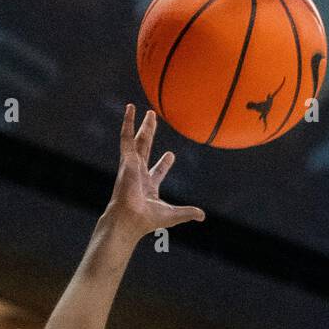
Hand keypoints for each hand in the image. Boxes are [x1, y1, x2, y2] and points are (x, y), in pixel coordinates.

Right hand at [108, 105, 204, 238]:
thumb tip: (202, 216)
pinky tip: (130, 108)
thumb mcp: (173, 215)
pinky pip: (126, 137)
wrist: (130, 218)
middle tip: (153, 121)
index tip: (170, 155)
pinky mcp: (127, 159)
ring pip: (137, 140)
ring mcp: (131, 165)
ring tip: (148, 112)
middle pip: (145, 149)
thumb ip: (187, 212)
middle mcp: (138, 174)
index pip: (157, 172)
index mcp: (148, 186)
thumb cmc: (147, 220)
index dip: (164, 164)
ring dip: (142, 126)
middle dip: (149, 135)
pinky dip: (128, 122)